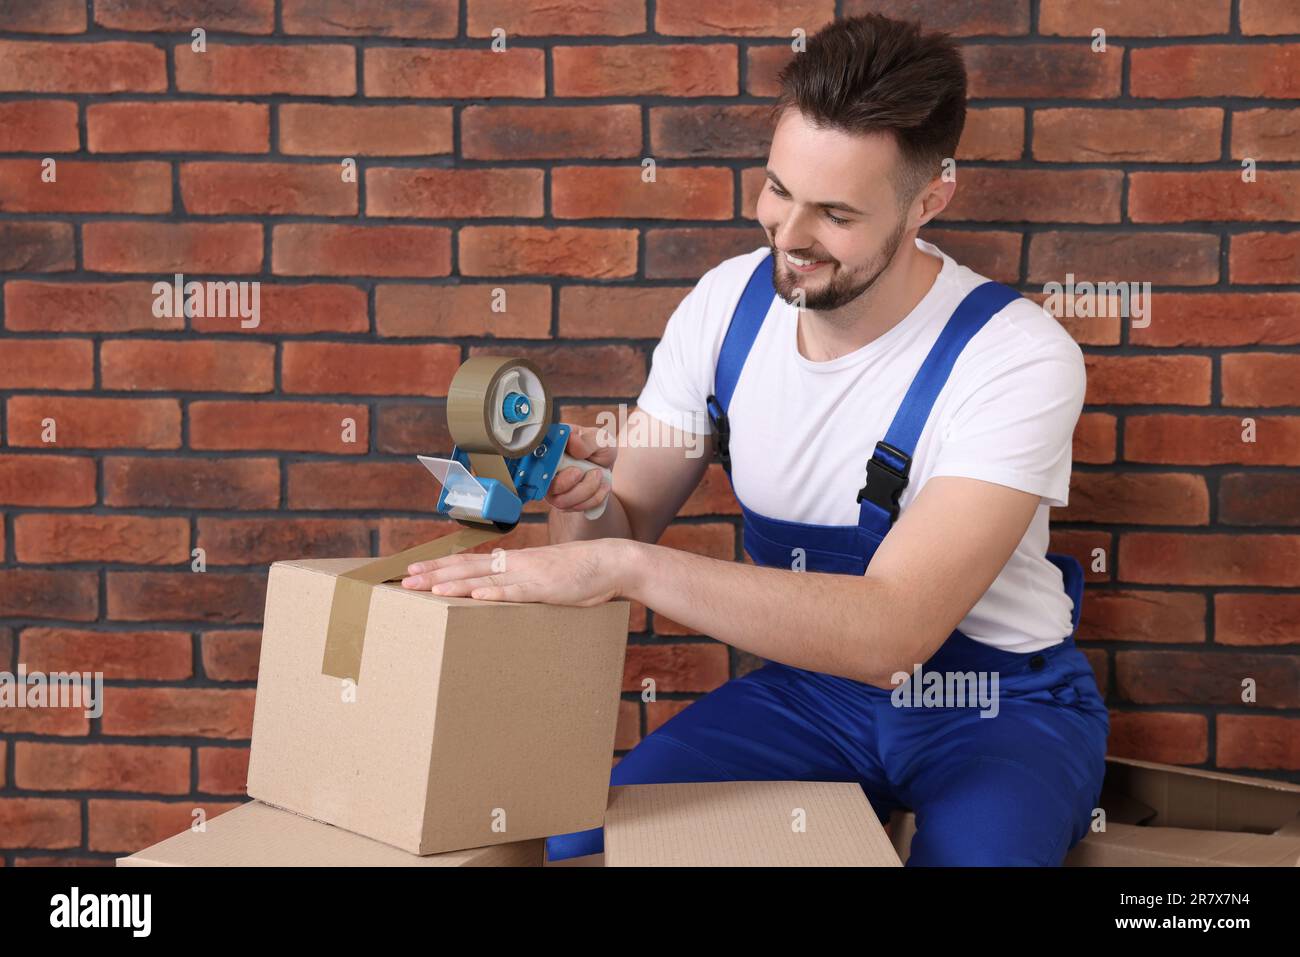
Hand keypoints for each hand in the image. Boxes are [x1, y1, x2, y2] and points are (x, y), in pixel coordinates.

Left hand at [400, 538, 635, 606]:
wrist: (611, 562)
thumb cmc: (579, 572)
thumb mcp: (543, 576)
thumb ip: (521, 582)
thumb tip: (498, 591)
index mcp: (513, 562)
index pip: (468, 563)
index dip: (440, 567)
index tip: (414, 571)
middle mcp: (515, 564)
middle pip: (467, 568)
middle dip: (434, 575)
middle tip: (404, 581)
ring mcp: (529, 575)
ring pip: (485, 579)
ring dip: (455, 584)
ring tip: (428, 590)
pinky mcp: (546, 587)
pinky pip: (516, 592)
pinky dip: (495, 593)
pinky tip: (474, 596)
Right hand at [546, 425, 615, 514]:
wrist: (604, 472)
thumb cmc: (597, 450)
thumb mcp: (600, 440)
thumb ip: (588, 440)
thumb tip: (572, 440)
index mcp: (551, 446)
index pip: (535, 455)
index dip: (549, 463)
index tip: (573, 468)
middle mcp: (545, 468)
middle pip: (544, 483)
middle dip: (570, 482)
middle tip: (595, 472)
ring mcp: (550, 487)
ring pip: (560, 500)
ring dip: (587, 490)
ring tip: (600, 476)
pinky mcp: (560, 501)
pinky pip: (572, 508)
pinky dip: (593, 499)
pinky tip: (602, 487)